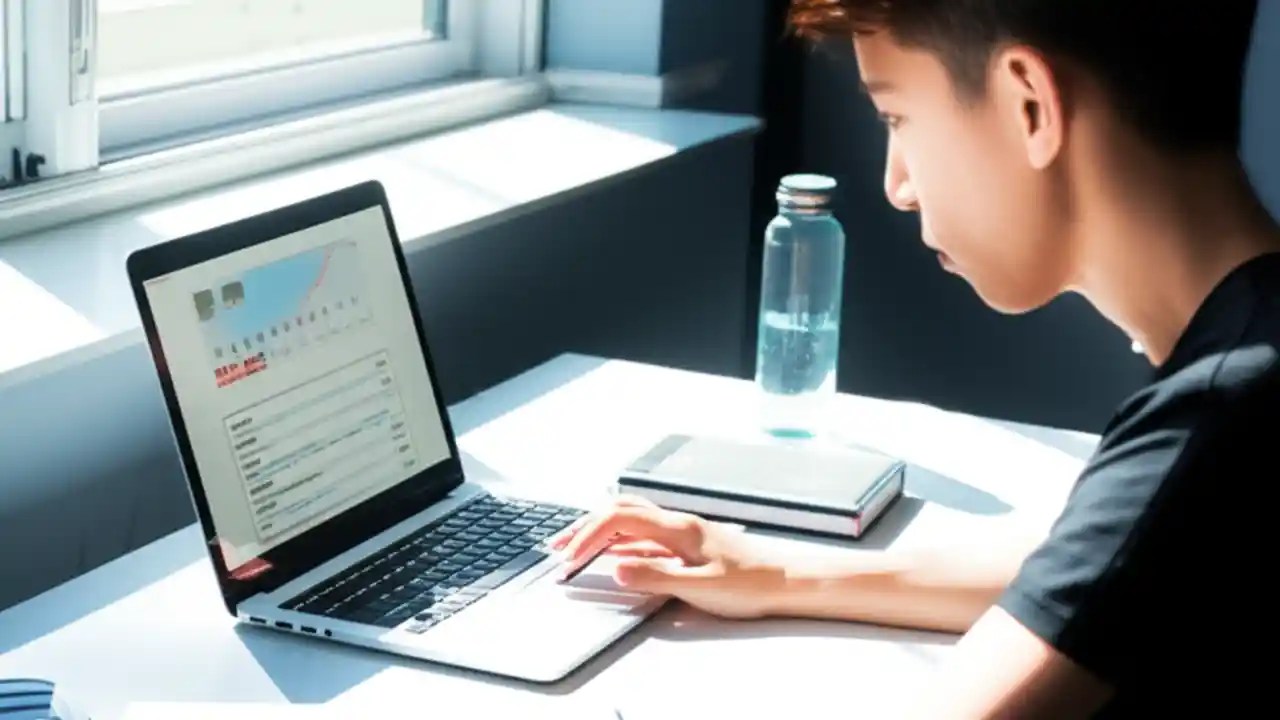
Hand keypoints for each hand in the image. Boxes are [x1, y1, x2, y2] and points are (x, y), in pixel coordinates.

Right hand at [548, 495, 785, 618]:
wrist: (787, 581)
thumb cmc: (751, 583)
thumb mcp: (701, 587)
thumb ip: (656, 577)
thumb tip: (616, 569)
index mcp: (677, 528)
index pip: (620, 519)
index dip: (589, 536)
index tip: (570, 558)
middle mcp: (677, 524)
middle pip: (619, 512)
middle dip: (584, 526)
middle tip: (557, 546)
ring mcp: (682, 532)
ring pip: (630, 519)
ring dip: (599, 529)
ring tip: (575, 545)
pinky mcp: (687, 545)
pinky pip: (643, 534)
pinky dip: (619, 540)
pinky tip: (613, 554)